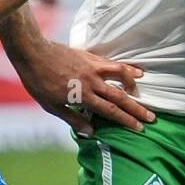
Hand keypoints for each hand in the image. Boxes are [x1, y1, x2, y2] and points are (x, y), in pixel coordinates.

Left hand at [7, 41, 152, 135]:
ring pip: (121, 75)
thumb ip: (72, 118)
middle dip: (137, 109)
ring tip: (139, 92)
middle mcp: (92, 82)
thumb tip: (90, 132)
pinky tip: (134, 71)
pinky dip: (126, 67)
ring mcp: (93, 67)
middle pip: (121, 97)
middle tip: (151, 118)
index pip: (111, 111)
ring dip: (133, 85)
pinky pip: (113, 63)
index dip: (126, 120)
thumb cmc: (38, 81)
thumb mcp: (51, 106)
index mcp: (83, 96)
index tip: (140, 128)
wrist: (33, 52)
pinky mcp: (90, 56)